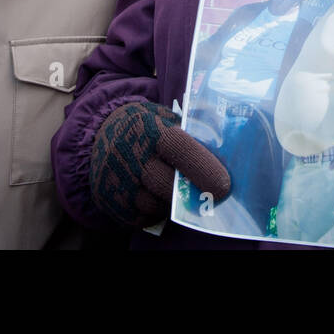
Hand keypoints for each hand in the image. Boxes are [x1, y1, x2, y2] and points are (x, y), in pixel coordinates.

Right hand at [89, 100, 230, 228]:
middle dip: (192, 192)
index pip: (178, 148)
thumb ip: (193, 131)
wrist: (102, 134)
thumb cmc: (148, 127)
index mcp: (149, 127)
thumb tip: (232, 149)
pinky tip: (162, 200)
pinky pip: (142, 217)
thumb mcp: (166, 117)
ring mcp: (116, 181)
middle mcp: (129, 155)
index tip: (224, 184)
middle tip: (215, 197)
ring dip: (174, 203)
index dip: (202, 167)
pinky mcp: (110, 203)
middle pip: (164, 182)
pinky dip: (157, 212)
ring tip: (185, 194)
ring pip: (154, 204)